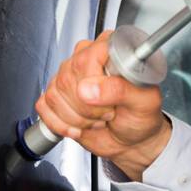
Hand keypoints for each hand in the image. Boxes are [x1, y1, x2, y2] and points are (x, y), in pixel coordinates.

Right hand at [36, 29, 171, 180]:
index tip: (112, 104)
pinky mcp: (55, 95)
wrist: (132, 139)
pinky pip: (44, 108)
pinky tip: (80, 126)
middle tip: (108, 113)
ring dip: (77, 119)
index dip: (96, 86)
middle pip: (68, 80)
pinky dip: (62, 125)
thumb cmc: (141, 115)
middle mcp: (86, 58)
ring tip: (97, 118)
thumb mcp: (145, 102)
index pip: (88, 59)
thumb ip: (122, 90)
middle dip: (88, 108)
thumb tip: (90, 89)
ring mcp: (68, 76)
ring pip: (55, 96)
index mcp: (110, 50)